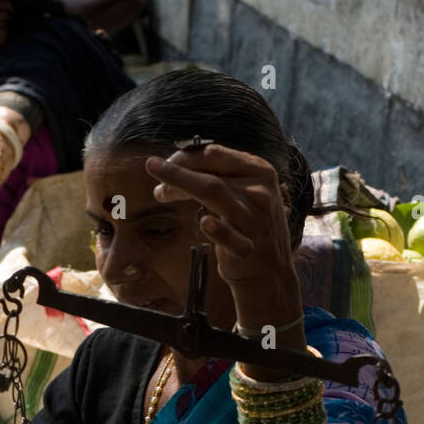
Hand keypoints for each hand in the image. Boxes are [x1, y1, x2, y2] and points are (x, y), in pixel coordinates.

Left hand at [147, 144, 301, 323]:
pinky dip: (219, 231)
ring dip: (182, 188)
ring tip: (160, 191)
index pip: (215, 154)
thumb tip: (174, 165)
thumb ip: (215, 177)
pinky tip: (205, 223)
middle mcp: (260, 191)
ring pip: (216, 195)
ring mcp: (256, 220)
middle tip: (153, 171)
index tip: (164, 164)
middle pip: (211, 175)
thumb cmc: (247, 225)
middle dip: (177, 174)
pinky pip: (232, 239)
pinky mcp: (249, 248)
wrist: (271, 269)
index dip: (184, 157)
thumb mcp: (241, 193)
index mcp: (259, 171)